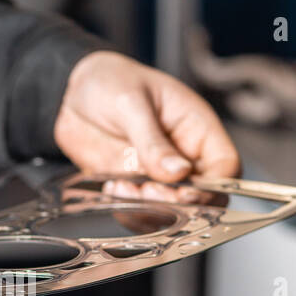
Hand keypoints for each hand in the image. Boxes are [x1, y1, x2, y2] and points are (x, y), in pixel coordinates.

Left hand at [53, 50, 239, 203]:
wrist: (69, 93)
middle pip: (204, 197)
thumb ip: (153, 141)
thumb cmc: (109, 82)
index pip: (226, 167)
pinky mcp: (135, 188)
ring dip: (151, 210)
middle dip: (179, 204)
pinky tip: (113, 188)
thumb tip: (179, 172)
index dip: (214, 187)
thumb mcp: (131, 103)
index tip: (186, 193)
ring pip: (173, 211)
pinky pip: (142, 213)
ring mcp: (158, 176)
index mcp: (196, 128)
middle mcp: (183, 156)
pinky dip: (129, 211)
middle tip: (148, 192)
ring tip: (125, 188)